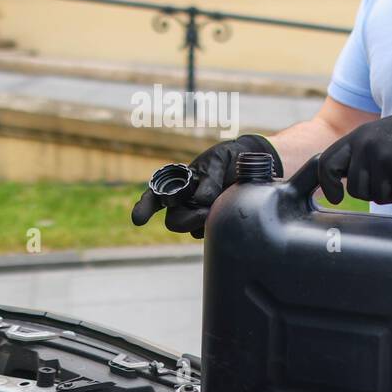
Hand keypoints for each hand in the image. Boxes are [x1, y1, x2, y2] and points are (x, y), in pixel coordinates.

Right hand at [130, 134, 282, 237]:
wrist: (252, 165)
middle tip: (206, 213)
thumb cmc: (228, 159)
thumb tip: (202, 202)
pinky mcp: (214, 224)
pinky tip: (231, 210)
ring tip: (225, 200)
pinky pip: (211, 232)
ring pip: (194, 229)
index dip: (144, 208)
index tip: (138, 220)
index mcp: (177, 184)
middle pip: (174, 221)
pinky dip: (219, 223)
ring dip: (206, 220)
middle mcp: (184, 202)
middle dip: (187, 220)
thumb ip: (208, 179)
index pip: (154, 197)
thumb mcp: (218, 161)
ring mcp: (198, 214)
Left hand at [317, 92, 391, 207]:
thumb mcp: (382, 133)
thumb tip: (343, 178)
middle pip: (357, 190)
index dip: (328, 185)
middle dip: (375, 192)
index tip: (335, 197)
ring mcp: (387, 160)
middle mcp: (369, 147)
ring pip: (381, 198)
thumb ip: (361, 151)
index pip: (327, 163)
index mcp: (360, 136)